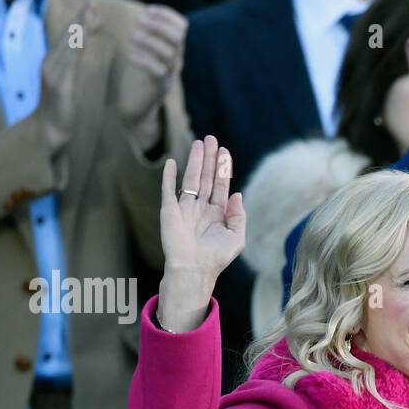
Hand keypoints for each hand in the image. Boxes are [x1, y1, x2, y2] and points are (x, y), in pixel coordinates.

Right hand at [36, 0, 91, 162]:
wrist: (47, 132)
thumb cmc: (59, 109)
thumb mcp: (66, 84)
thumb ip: (72, 67)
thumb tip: (82, 50)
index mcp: (52, 63)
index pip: (67, 38)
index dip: (79, 21)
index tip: (90, 6)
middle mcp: (50, 64)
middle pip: (67, 37)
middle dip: (80, 18)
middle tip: (93, 2)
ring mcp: (53, 74)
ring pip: (68, 46)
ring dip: (80, 27)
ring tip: (91, 12)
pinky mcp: (59, 85)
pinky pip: (70, 62)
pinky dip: (77, 47)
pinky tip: (84, 36)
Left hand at [116, 5, 186, 149]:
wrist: (140, 104)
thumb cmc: (141, 73)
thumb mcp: (150, 50)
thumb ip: (152, 35)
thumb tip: (145, 15)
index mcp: (176, 49)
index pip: (182, 27)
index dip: (167, 15)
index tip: (149, 10)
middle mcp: (177, 61)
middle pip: (178, 39)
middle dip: (159, 26)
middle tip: (139, 21)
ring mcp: (170, 74)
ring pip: (169, 54)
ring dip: (150, 41)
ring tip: (133, 36)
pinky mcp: (160, 86)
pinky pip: (157, 71)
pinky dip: (144, 60)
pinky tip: (132, 56)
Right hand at [158, 137, 244, 331]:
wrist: (193, 270)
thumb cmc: (216, 258)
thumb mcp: (237, 238)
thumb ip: (239, 216)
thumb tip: (237, 193)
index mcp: (218, 213)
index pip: (221, 185)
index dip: (223, 168)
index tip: (224, 151)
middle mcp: (202, 208)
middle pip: (207, 177)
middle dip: (209, 158)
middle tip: (211, 139)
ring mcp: (185, 208)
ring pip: (191, 179)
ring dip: (195, 161)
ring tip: (199, 142)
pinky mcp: (170, 211)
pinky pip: (168, 190)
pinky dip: (169, 176)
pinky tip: (172, 162)